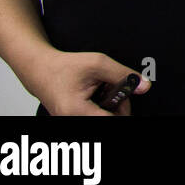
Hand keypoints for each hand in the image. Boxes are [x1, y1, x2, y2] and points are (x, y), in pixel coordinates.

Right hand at [26, 50, 149, 115]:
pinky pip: (94, 116)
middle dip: (118, 105)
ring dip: (109, 105)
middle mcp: (72, 119)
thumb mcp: (98, 63)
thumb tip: (143, 86)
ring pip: (102, 118)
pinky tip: (96, 94)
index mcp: (77, 110)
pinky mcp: (73, 118)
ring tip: (102, 89)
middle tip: (115, 89)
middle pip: (109, 120)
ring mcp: (72, 121)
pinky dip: (101, 106)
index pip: (110, 121)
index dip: (124, 110)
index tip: (127, 101)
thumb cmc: (64, 67)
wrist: (41, 69)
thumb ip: (122, 74)